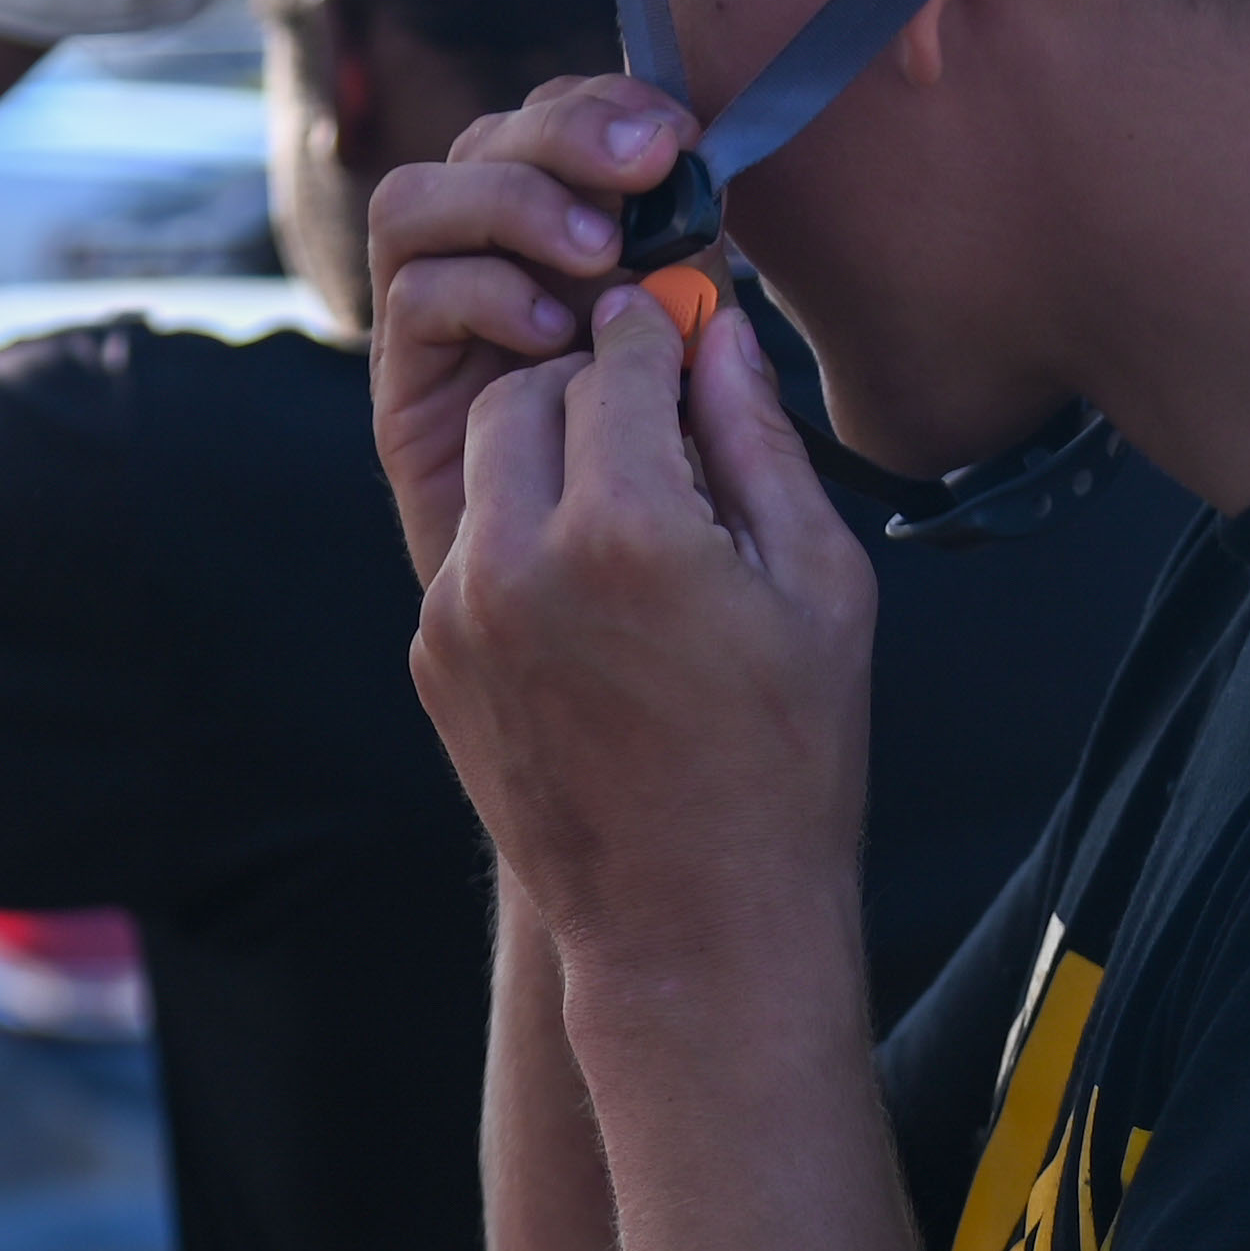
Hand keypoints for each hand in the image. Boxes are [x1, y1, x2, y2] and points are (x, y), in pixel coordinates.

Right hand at [364, 75, 690, 583]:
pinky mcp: (411, 392)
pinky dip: (482, 288)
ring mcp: (448, 332)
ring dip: (514, 201)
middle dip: (566, 134)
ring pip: (421, 197)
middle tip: (646, 168)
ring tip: (598, 259)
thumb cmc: (706, 555)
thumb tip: (710, 217)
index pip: (569, 131)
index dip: (611, 106)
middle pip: (491, 140)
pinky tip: (553, 337)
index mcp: (590, 256)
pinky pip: (413, 293)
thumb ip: (712, 328)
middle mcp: (505, 275)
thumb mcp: (733, 421)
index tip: (681, 139)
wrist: (638, 680)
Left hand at [410, 281, 876, 996]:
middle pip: (524, 395)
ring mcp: (459, 615)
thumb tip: (718, 334)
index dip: (656, 335)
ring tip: (630, 505)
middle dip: (587, 385)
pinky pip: (470, 549)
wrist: (693, 922)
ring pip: (484, 467)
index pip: (616, 362)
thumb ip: (759, 441)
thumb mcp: (816, 585)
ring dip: (547, 455)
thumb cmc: (786, 759)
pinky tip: (594, 593)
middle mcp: (519, 561)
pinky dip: (522, 536)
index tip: (679, 328)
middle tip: (655, 413)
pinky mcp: (433, 660)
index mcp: (627, 532)